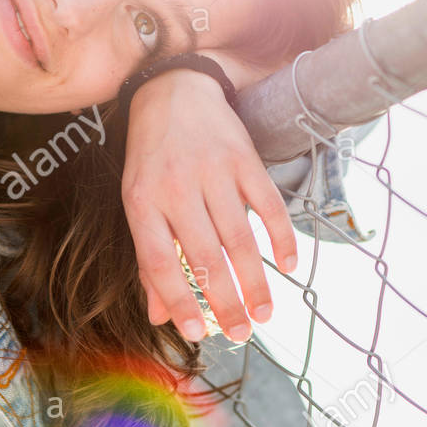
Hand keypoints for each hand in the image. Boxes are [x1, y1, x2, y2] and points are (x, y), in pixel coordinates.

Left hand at [120, 63, 297, 342]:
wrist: (172, 91)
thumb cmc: (151, 158)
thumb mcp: (137, 202)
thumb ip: (149, 259)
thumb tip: (159, 315)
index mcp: (143, 203)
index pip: (161, 262)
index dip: (179, 301)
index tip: (198, 334)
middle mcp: (177, 188)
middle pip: (206, 257)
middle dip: (226, 303)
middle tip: (242, 334)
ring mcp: (213, 172)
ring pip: (239, 238)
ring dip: (255, 282)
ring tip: (265, 314)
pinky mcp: (244, 158)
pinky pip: (268, 204)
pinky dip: (281, 237)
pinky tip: (289, 266)